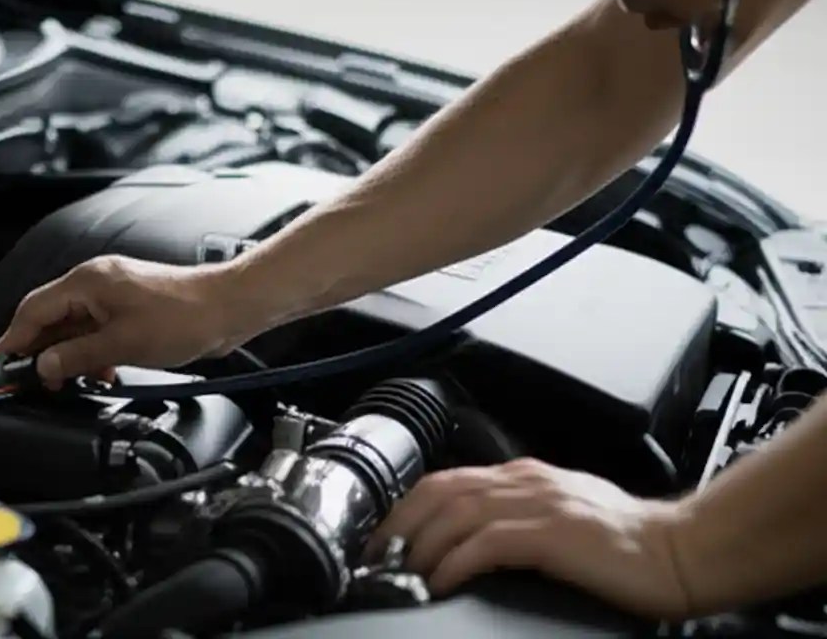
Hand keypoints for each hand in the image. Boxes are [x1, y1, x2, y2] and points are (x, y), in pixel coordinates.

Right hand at [0, 256, 255, 389]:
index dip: (14, 341)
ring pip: (73, 325)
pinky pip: (96, 328)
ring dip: (69, 354)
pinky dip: (92, 350)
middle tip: (35, 382)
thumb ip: (77, 357)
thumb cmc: (183, 317)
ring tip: (71, 381)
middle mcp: (95, 281)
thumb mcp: (121, 345)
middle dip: (42, 351)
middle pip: (50, 317)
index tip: (4, 368)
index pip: (33, 310)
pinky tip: (101, 371)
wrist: (226, 308)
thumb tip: (45, 367)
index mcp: (87, 282)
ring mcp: (113, 293)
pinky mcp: (128, 306)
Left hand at [369, 458, 694, 619]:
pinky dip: (454, 562)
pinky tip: (438, 583)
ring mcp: (538, 504)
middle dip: (398, 524)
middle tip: (376, 559)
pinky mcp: (552, 534)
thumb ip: (516, 515)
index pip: (445, 480)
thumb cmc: (626, 542)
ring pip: (454, 513)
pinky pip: (486, 543)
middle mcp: (524, 480)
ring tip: (399, 574)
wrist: (682, 550)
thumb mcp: (559, 514)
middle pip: (438, 490)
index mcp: (522, 474)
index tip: (384, 539)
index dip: (406, 508)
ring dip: (418, 546)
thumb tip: (468, 539)